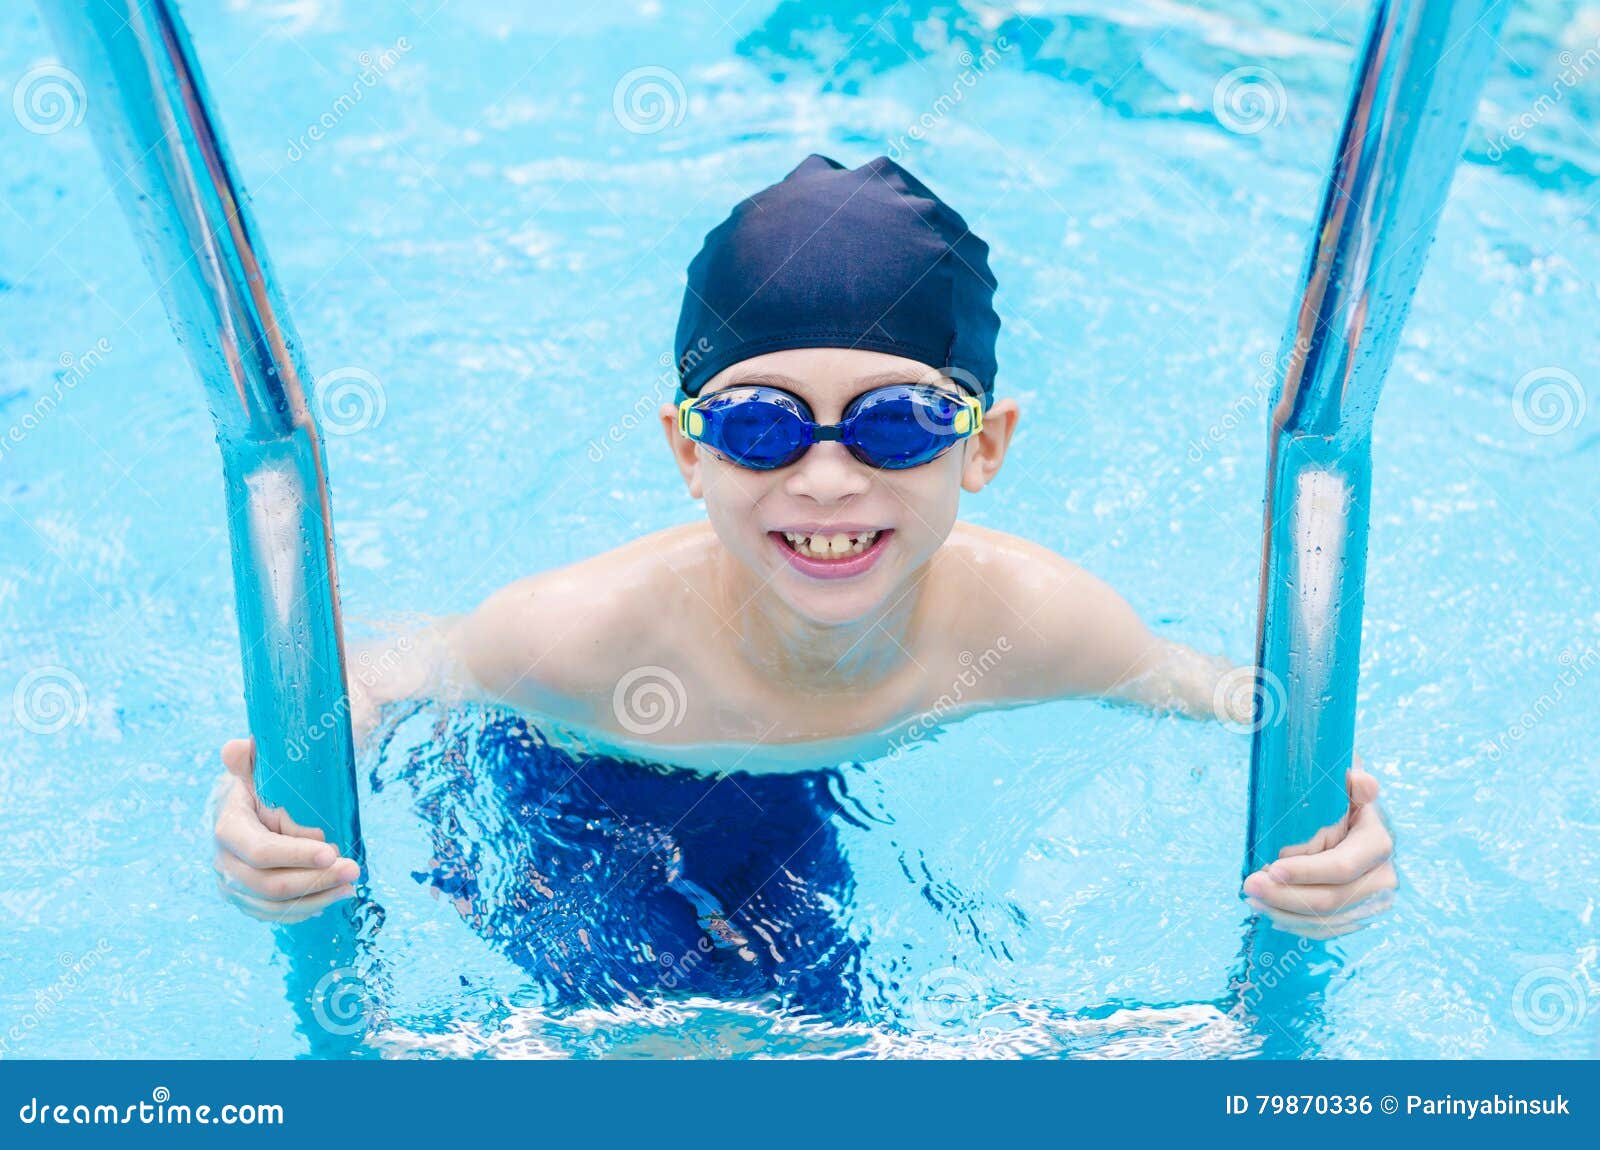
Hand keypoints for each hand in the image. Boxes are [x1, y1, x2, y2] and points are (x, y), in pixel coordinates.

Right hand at [212, 738, 360, 922]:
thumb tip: (237, 749)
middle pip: (270, 884)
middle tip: (354, 869)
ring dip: (317, 897)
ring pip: (274, 904)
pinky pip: (275, 914)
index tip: (331, 851)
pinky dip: (306, 909)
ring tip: (350, 885)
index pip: (261, 851)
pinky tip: (333, 896)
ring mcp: (233, 885)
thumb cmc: (263, 782)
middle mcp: (224, 862)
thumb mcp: (256, 767)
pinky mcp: (246, 899)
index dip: (296, 854)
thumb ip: (246, 758)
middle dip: (316, 879)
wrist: (254, 804)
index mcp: (228, 828)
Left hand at [1241, 754, 1395, 937]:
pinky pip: (1326, 928)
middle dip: (1284, 896)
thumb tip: (1361, 782)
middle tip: (1248, 885)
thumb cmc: (1341, 798)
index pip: (1341, 867)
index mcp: (1377, 843)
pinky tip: (1271, 913)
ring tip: (1252, 898)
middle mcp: (1383, 878)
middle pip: (1330, 900)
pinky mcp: (1359, 916)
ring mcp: (1373, 902)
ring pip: (1325, 919)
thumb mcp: (1346, 784)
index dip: (1306, 872)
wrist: (1355, 820)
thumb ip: (1353, 782)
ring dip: (1285, 912)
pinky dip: (1296, 923)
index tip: (1271, 868)